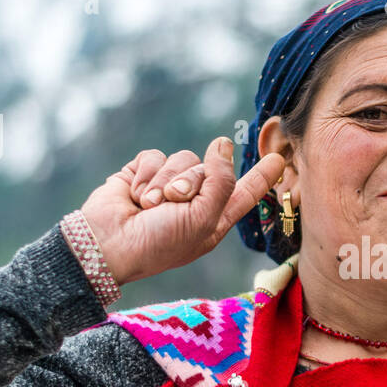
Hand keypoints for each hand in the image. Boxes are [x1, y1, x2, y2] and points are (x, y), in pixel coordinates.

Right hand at [80, 137, 284, 286]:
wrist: (107, 244)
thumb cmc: (158, 242)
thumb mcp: (202, 219)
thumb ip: (222, 181)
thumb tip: (223, 143)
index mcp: (214, 219)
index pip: (244, 193)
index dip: (261, 177)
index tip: (279, 160)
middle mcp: (194, 201)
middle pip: (211, 169)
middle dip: (190, 183)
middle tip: (172, 204)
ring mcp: (167, 186)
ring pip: (182, 159)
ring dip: (165, 181)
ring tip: (149, 206)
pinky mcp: (143, 174)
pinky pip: (154, 156)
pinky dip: (145, 175)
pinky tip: (134, 196)